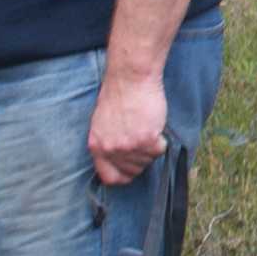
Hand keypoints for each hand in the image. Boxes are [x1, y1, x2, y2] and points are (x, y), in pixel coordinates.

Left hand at [86, 71, 169, 185]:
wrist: (130, 78)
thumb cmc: (118, 95)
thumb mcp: (101, 124)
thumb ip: (107, 144)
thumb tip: (117, 160)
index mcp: (96, 146)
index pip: (109, 177)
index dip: (123, 175)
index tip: (131, 169)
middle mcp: (111, 149)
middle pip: (133, 170)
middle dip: (141, 158)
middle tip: (142, 138)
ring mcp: (128, 146)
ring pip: (148, 160)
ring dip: (151, 147)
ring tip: (145, 126)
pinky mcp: (146, 139)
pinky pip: (159, 149)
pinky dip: (160, 139)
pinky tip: (153, 124)